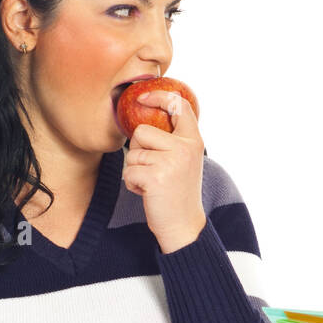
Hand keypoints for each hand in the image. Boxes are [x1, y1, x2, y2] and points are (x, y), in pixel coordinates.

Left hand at [122, 89, 206, 251]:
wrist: (183, 226)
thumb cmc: (178, 193)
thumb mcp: (184, 161)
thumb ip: (173, 140)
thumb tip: (145, 118)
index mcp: (194, 141)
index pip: (180, 106)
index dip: (160, 96)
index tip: (142, 97)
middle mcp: (185, 148)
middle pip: (142, 131)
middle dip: (139, 150)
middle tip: (154, 170)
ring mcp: (171, 162)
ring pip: (133, 153)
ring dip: (135, 170)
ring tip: (152, 183)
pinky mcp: (155, 177)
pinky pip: (129, 171)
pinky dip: (132, 183)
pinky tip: (147, 192)